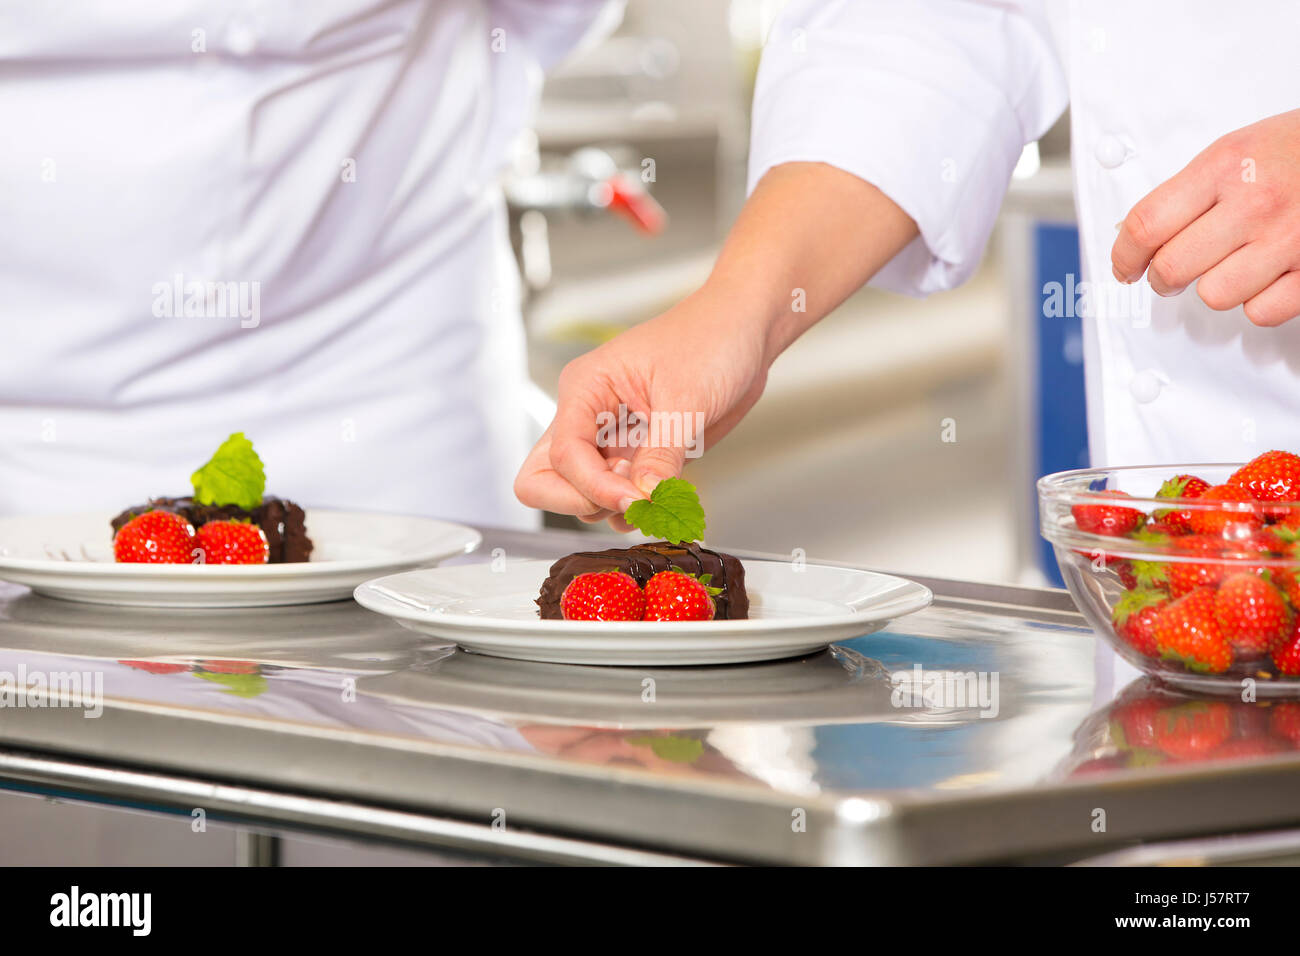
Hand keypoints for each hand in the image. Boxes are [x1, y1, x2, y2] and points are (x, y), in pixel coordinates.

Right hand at [514, 162, 917, 528]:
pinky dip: (638, 508)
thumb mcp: (687, 398)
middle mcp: (588, 416)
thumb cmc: (712, 339)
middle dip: (582, 501)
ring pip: (581, 494)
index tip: (637, 500)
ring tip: (659, 501)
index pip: (563, 456)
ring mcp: (609, 439)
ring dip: (614, 509)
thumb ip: (663, 452)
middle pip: (545, 479)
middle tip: (633, 504)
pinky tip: (667, 499)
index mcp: (586, 388)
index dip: (593, 487)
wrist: (743, 332)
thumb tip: (646, 496)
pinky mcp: (635, 455)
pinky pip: (618, 495)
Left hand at [1112, 108, 1299, 325]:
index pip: (1146, 225)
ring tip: (1234, 263)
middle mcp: (1256, 202)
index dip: (1124, 255)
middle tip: (1172, 271)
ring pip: (1215, 295)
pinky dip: (1260, 300)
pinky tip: (1268, 275)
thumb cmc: (1299, 148)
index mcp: (1227, 166)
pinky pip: (1262, 311)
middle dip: (1164, 276)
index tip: (1124, 267)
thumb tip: (1132, 236)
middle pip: (1172, 269)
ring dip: (1218, 285)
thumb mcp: (1237, 150)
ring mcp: (1289, 238)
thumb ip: (1187, 192)